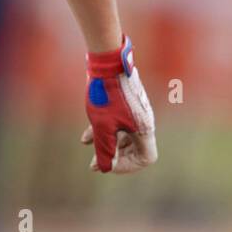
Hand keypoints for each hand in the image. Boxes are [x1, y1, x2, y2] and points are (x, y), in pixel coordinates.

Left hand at [81, 34, 157, 173]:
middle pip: (135, 149)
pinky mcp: (126, 103)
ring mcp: (136, 111)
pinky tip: (85, 138)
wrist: (107, 63)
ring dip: (108, 144)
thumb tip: (104, 168)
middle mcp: (144, 121)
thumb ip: (104, 150)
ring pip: (124, 136)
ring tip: (90, 148)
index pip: (146, 158)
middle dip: (115, 158)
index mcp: (144, 129)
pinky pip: (118, 123)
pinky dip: (104, 131)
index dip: (128, 166)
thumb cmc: (107, 96)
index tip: (109, 164)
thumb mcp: (103, 127)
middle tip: (96, 164)